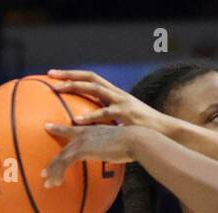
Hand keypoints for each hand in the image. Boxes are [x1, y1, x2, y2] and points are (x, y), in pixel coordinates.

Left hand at [42, 124, 137, 187]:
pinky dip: (58, 173)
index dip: (59, 129)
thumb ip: (114, 149)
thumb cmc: (134, 143)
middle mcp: (83, 134)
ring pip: (60, 157)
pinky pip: (64, 163)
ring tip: (47, 182)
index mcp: (92, 130)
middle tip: (44, 172)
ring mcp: (81, 142)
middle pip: (63, 149)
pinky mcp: (81, 150)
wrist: (133, 139)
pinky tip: (56, 182)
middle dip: (53, 162)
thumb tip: (119, 155)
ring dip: (52, 171)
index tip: (48, 127)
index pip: (72, 130)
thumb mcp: (121, 144)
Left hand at [46, 69, 175, 135]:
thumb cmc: (146, 131)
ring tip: (59, 90)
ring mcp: (122, 102)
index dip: (74, 75)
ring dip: (76, 87)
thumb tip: (96, 128)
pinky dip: (90, 116)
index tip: (56, 75)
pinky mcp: (126, 114)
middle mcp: (117, 94)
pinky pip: (105, 113)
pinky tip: (78, 120)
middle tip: (51, 75)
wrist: (166, 132)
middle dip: (70, 75)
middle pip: (90, 78)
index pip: (92, 79)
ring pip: (95, 89)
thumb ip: (111, 120)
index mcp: (116, 95)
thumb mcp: (125, 121)